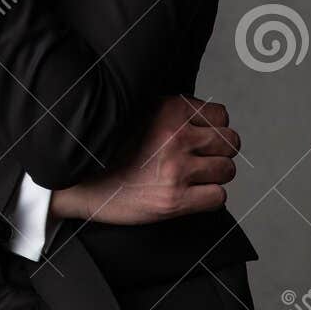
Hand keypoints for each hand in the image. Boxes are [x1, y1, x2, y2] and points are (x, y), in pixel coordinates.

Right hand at [48, 95, 239, 224]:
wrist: (79, 182)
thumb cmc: (110, 149)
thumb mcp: (139, 113)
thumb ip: (174, 113)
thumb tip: (211, 121)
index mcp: (169, 110)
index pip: (222, 115)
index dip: (214, 128)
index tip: (200, 137)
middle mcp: (176, 136)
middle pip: (231, 143)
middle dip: (219, 152)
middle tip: (199, 159)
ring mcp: (176, 169)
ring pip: (227, 170)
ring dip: (214, 175)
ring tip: (192, 176)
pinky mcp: (175, 200)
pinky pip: (218, 197)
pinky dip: (208, 197)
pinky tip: (189, 193)